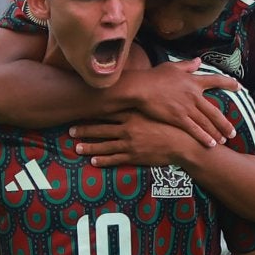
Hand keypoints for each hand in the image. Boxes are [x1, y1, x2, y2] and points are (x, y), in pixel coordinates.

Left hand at [71, 111, 196, 167]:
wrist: (184, 143)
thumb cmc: (174, 124)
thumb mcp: (160, 109)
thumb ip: (147, 102)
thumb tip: (142, 93)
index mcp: (133, 114)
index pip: (108, 112)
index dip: (93, 111)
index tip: (81, 110)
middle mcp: (128, 128)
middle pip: (101, 129)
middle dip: (84, 130)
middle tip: (70, 130)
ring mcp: (130, 143)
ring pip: (104, 145)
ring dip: (89, 146)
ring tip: (76, 148)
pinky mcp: (134, 157)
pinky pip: (115, 159)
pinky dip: (103, 160)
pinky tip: (94, 161)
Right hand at [131, 58, 239, 146]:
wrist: (141, 88)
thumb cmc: (154, 76)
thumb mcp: (172, 67)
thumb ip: (187, 65)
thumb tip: (199, 61)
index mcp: (193, 81)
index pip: (215, 80)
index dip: (228, 83)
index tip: (238, 87)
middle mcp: (194, 95)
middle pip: (215, 111)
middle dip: (225, 123)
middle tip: (233, 132)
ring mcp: (187, 108)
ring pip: (207, 123)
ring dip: (217, 132)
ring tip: (224, 140)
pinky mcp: (178, 118)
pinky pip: (194, 130)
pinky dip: (204, 137)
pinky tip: (211, 144)